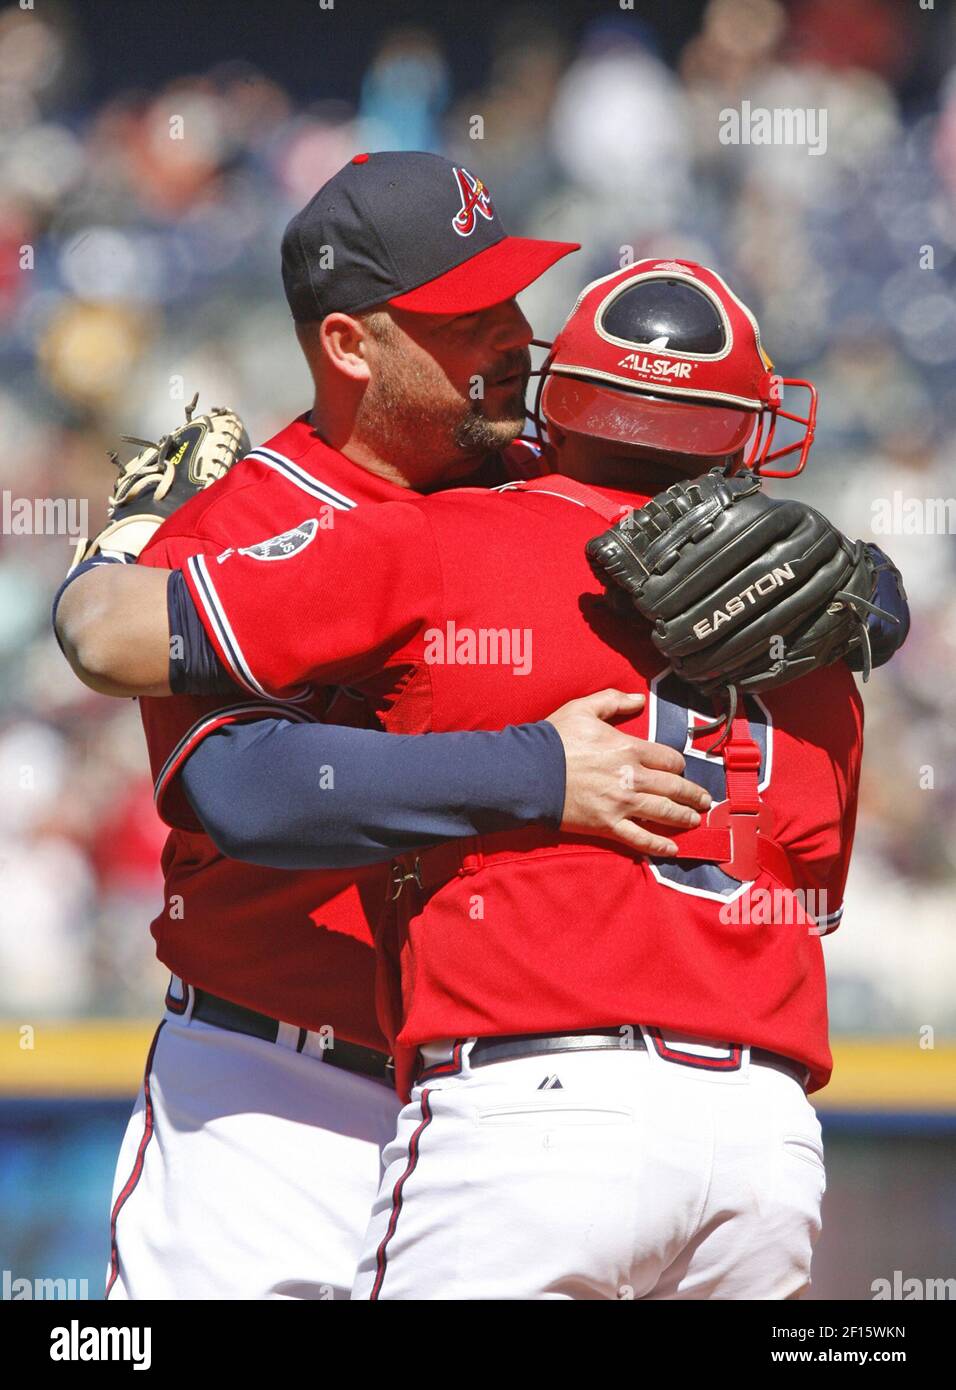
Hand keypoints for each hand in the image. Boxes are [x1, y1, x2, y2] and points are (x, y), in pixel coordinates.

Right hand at [545, 689, 710, 854]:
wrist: (529, 772)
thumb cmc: (555, 739)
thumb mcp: (583, 709)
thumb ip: (613, 701)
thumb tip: (638, 699)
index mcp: (630, 749)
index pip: (669, 759)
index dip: (678, 765)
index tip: (679, 770)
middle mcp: (633, 777)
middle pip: (675, 788)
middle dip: (693, 795)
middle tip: (704, 800)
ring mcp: (622, 804)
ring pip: (665, 813)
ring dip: (685, 817)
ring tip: (695, 820)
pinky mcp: (608, 825)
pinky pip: (640, 839)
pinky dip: (659, 845)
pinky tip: (673, 848)